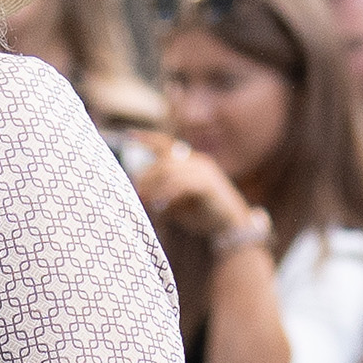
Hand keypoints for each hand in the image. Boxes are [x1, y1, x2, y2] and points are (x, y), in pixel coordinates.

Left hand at [130, 132, 255, 239]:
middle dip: (145, 177)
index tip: (129, 135)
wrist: (233, 227)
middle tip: (136, 193)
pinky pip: (181, 184)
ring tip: (144, 200)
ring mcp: (204, 171)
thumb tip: (140, 193)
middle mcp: (197, 162)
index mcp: (191, 162)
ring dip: (153, 187)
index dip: (148, 138)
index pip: (166, 144)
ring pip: (169, 172)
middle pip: (162, 161)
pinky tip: (160, 205)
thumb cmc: (204, 215)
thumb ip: (162, 194)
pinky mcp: (207, 184)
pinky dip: (167, 194)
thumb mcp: (178, 202)